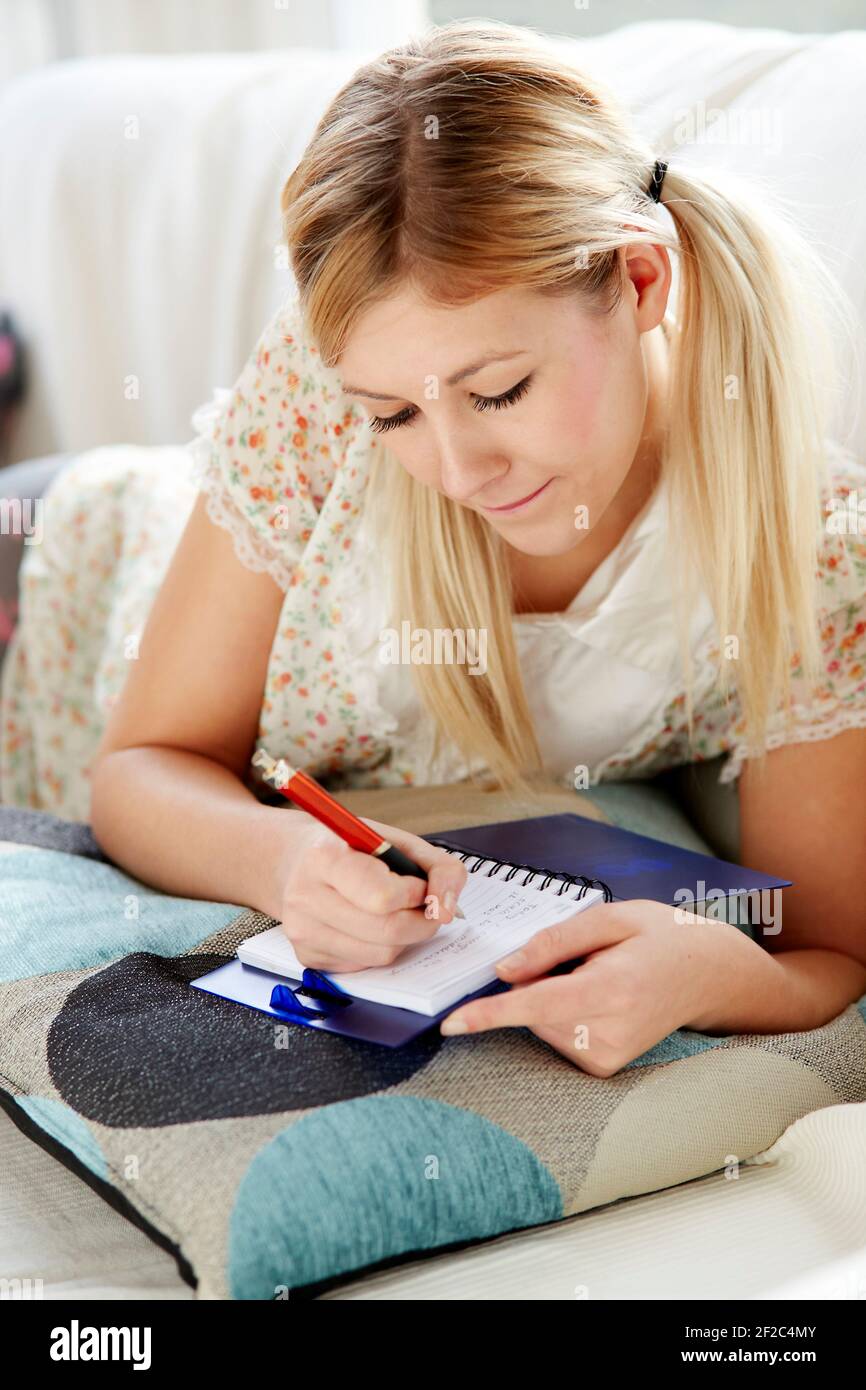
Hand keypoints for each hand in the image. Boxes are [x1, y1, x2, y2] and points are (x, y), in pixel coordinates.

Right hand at [277, 812, 467, 971]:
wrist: (294, 861)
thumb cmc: (352, 848)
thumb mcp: (398, 841)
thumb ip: (438, 867)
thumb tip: (447, 909)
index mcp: (324, 857)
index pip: (382, 897)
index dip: (414, 894)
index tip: (418, 885)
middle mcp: (305, 896)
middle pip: (386, 931)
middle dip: (420, 921)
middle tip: (422, 906)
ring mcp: (302, 931)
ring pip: (381, 955)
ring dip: (404, 938)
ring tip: (397, 913)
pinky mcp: (307, 957)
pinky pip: (365, 966)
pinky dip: (382, 948)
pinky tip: (372, 926)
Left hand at [439, 899, 711, 1075]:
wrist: (711, 974)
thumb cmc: (662, 935)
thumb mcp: (612, 917)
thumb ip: (553, 942)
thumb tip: (504, 970)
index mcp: (615, 987)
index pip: (539, 1003)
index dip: (491, 1012)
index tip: (452, 1023)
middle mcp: (613, 1030)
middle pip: (534, 1009)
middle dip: (537, 980)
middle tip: (588, 958)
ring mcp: (611, 1055)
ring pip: (541, 1023)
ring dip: (552, 997)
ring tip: (601, 977)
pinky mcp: (605, 1066)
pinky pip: (557, 1034)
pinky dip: (563, 1014)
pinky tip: (601, 998)